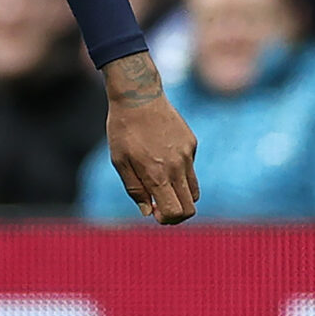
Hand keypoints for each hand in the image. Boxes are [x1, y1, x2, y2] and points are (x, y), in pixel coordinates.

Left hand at [103, 51, 198, 224]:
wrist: (138, 96)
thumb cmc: (123, 130)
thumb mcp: (120, 162)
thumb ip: (135, 189)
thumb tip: (148, 212)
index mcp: (158, 175)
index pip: (176, 212)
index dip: (167, 219)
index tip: (155, 213)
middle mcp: (177, 167)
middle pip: (191, 206)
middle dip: (177, 214)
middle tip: (160, 207)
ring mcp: (187, 155)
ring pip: (194, 190)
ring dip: (180, 195)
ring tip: (161, 185)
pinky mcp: (191, 143)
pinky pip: (190, 168)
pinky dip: (180, 173)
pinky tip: (162, 157)